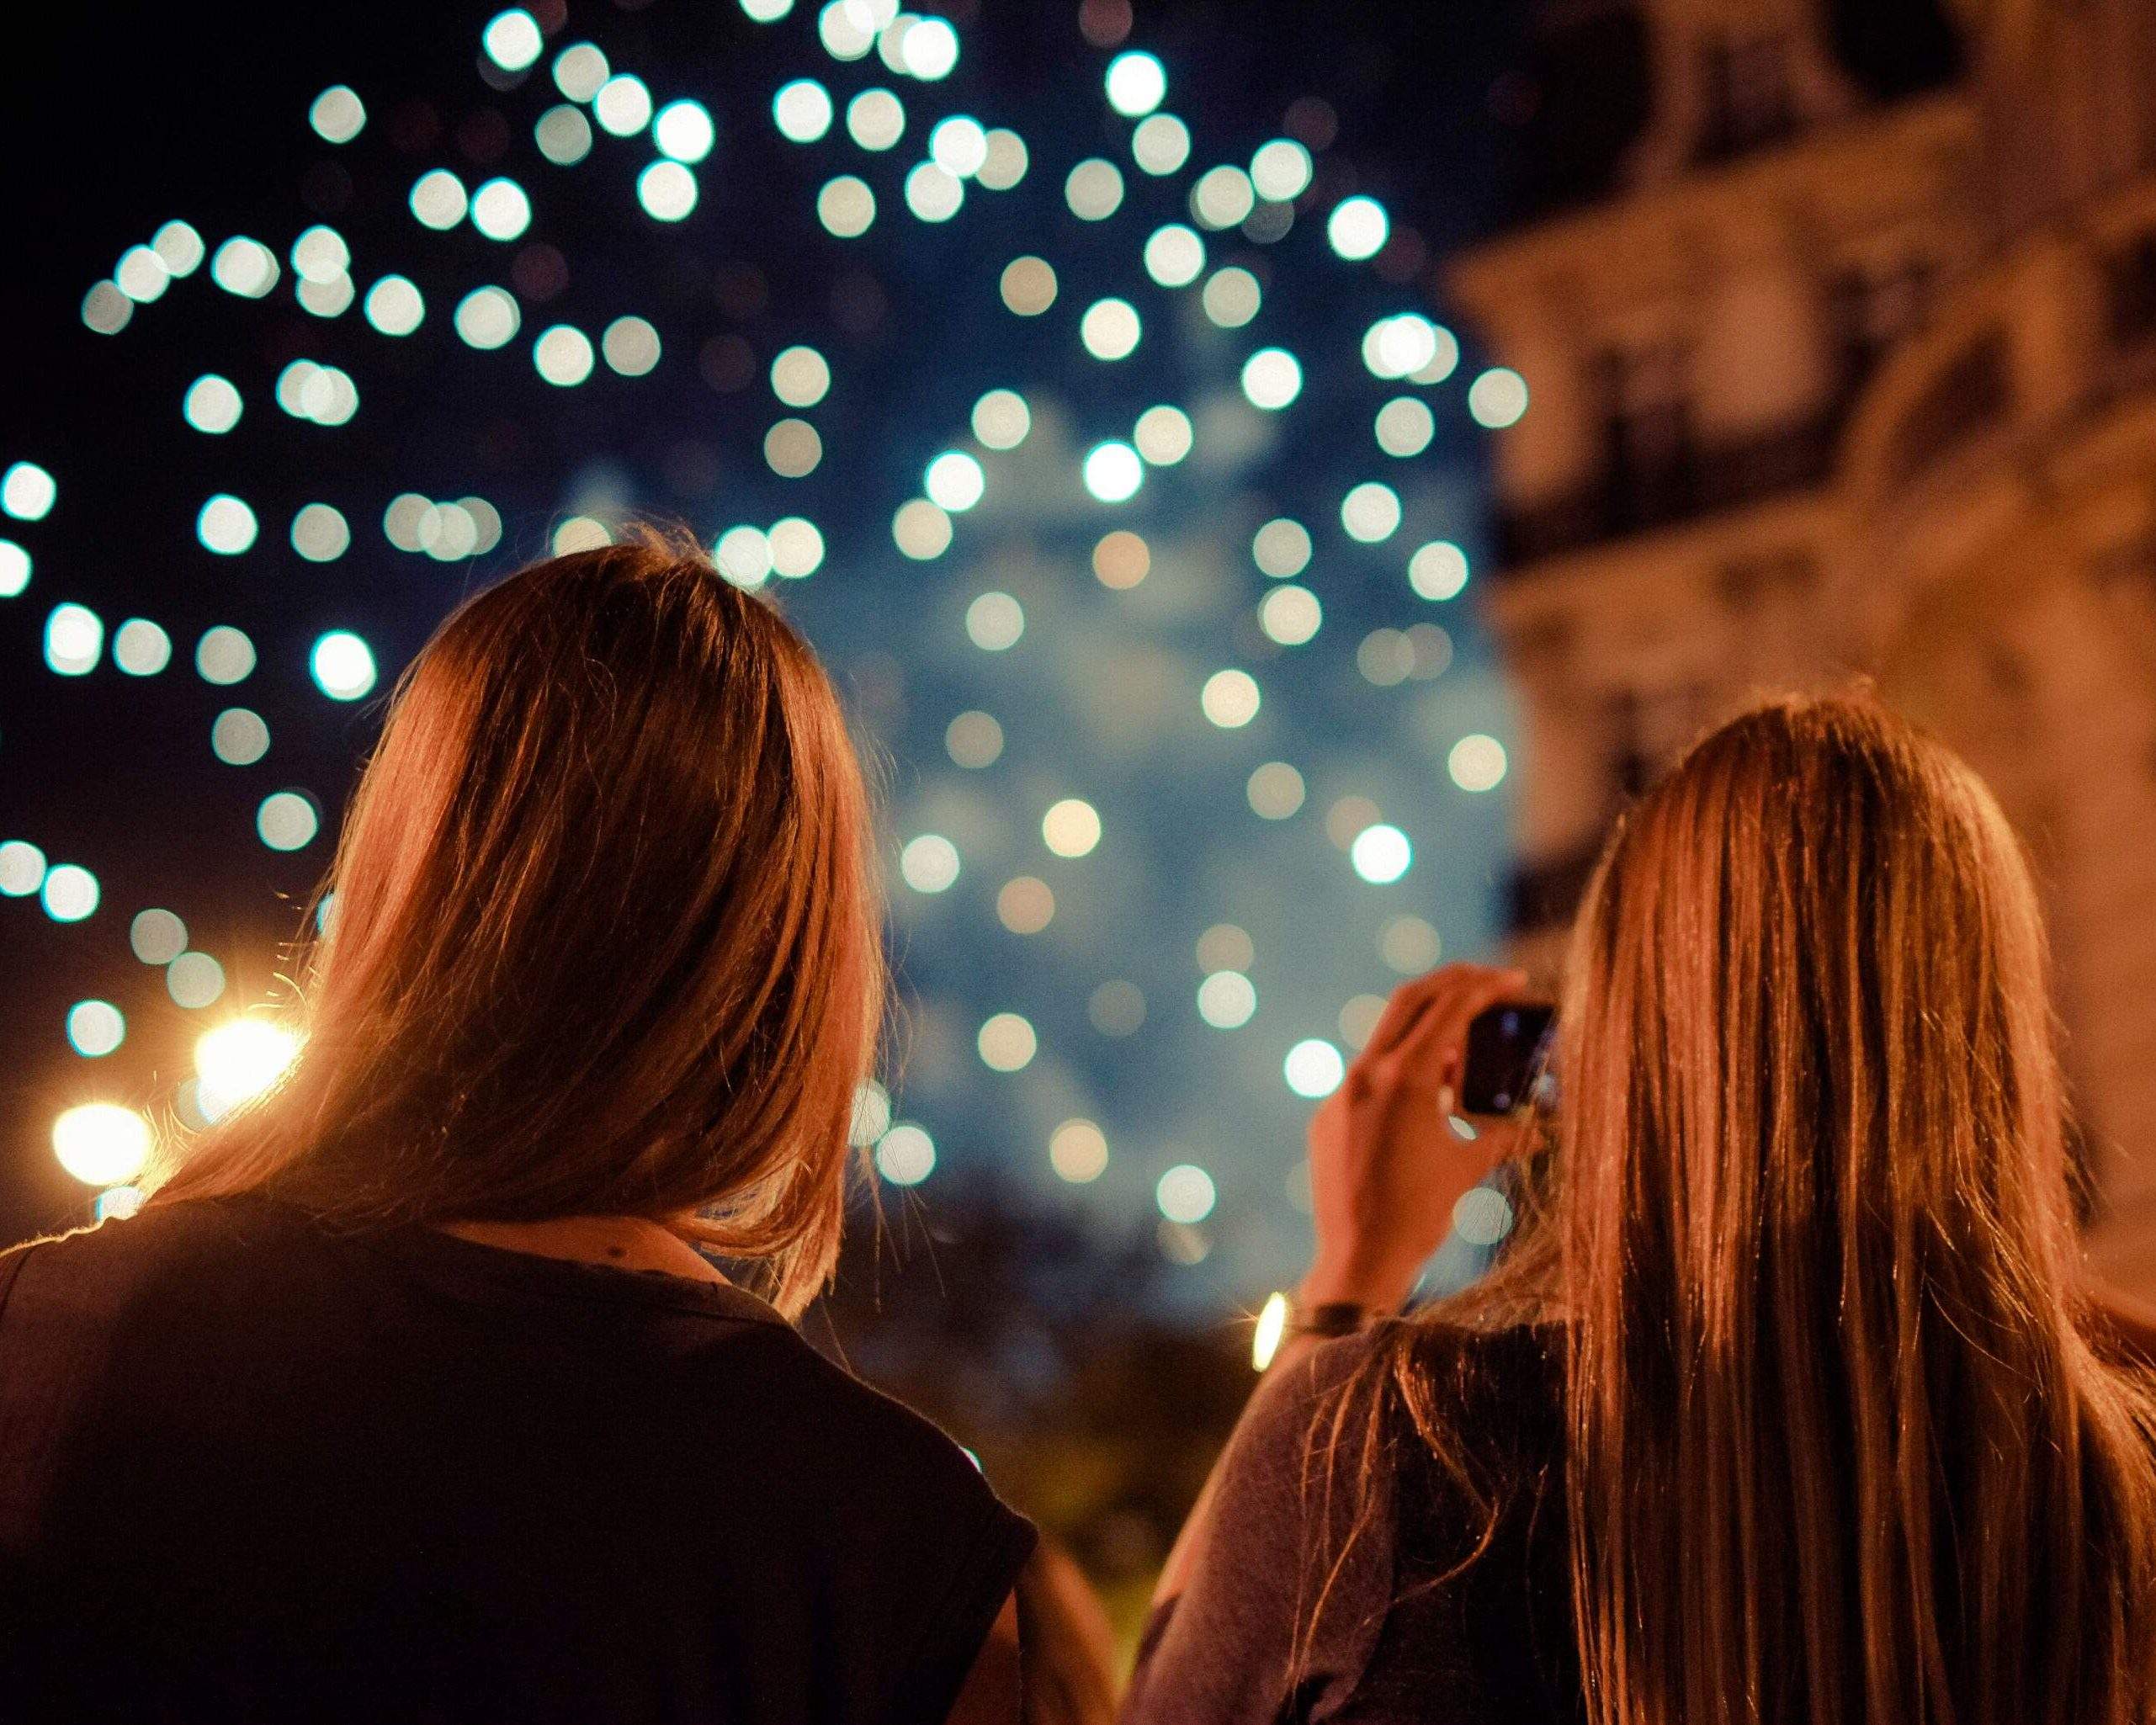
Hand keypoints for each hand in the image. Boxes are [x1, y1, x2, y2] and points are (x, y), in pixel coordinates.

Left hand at [1300, 963, 1533, 1312]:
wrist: (1356, 1262)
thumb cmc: (1417, 1217)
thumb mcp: (1466, 1168)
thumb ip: (1503, 1136)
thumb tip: (1538, 1130)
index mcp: (1403, 1079)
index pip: (1447, 1009)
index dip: (1483, 987)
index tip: (1513, 981)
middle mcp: (1365, 1076)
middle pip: (1409, 1001)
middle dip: (1452, 984)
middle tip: (1489, 982)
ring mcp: (1341, 1094)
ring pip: (1387, 1039)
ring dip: (1428, 1033)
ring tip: (1467, 1053)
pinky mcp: (1328, 1117)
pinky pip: (1368, 1077)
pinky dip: (1402, 1070)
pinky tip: (1430, 1095)